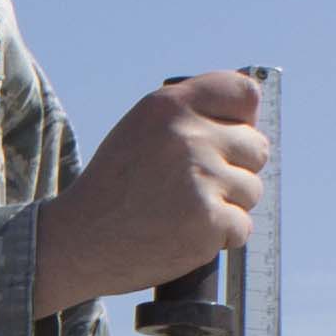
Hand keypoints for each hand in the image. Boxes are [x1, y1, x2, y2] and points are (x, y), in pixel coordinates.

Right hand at [37, 70, 265, 310]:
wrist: (79, 241)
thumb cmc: (115, 187)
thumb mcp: (142, 130)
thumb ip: (190, 117)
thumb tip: (251, 121)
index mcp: (170, 106)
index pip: (244, 95)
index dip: (242, 120)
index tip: (227, 139)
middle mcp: (188, 136)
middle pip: (256, 147)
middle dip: (235, 169)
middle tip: (194, 186)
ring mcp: (201, 179)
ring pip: (252, 190)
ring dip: (226, 206)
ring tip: (183, 212)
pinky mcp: (208, 221)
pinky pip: (242, 227)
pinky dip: (219, 237)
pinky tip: (184, 234)